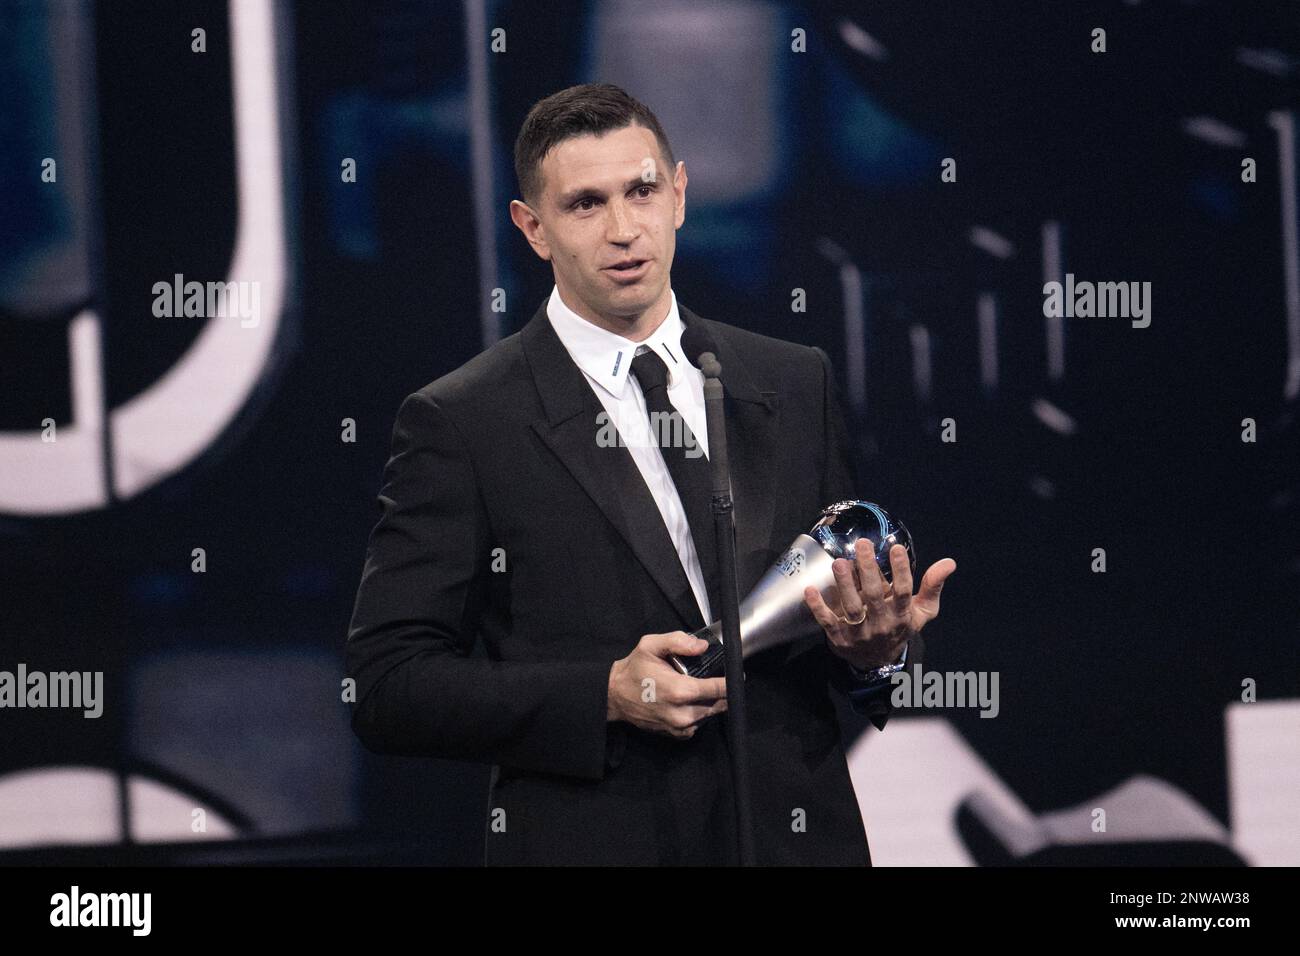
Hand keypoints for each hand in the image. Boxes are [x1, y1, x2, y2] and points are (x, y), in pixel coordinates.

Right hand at [607, 632, 727, 738]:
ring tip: (700, 688)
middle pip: (719, 704)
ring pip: (710, 715)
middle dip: (721, 691)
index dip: (732, 681)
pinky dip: (699, 713)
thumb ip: (678, 641)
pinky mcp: (676, 734)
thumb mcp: (650, 645)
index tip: (735, 673)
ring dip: (710, 702)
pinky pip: (699, 724)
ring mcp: (680, 727)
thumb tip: (702, 646)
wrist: (614, 696)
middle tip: (715, 677)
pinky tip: (689, 702)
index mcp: (680, 690)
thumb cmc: (634, 669)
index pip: (720, 689)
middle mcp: (683, 713)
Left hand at [804, 544, 955, 670]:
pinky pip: (827, 622)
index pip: (903, 591)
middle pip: (874, 595)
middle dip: (868, 569)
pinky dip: (818, 607)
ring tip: (839, 562)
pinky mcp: (839, 637)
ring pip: (851, 607)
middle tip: (862, 544)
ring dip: (844, 585)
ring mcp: (859, 632)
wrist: (878, 662)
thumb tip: (949, 562)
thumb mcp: (922, 611)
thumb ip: (932, 586)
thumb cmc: (900, 627)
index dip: (900, 570)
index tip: (895, 548)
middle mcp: (881, 623)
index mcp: (901, 615)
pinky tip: (811, 589)